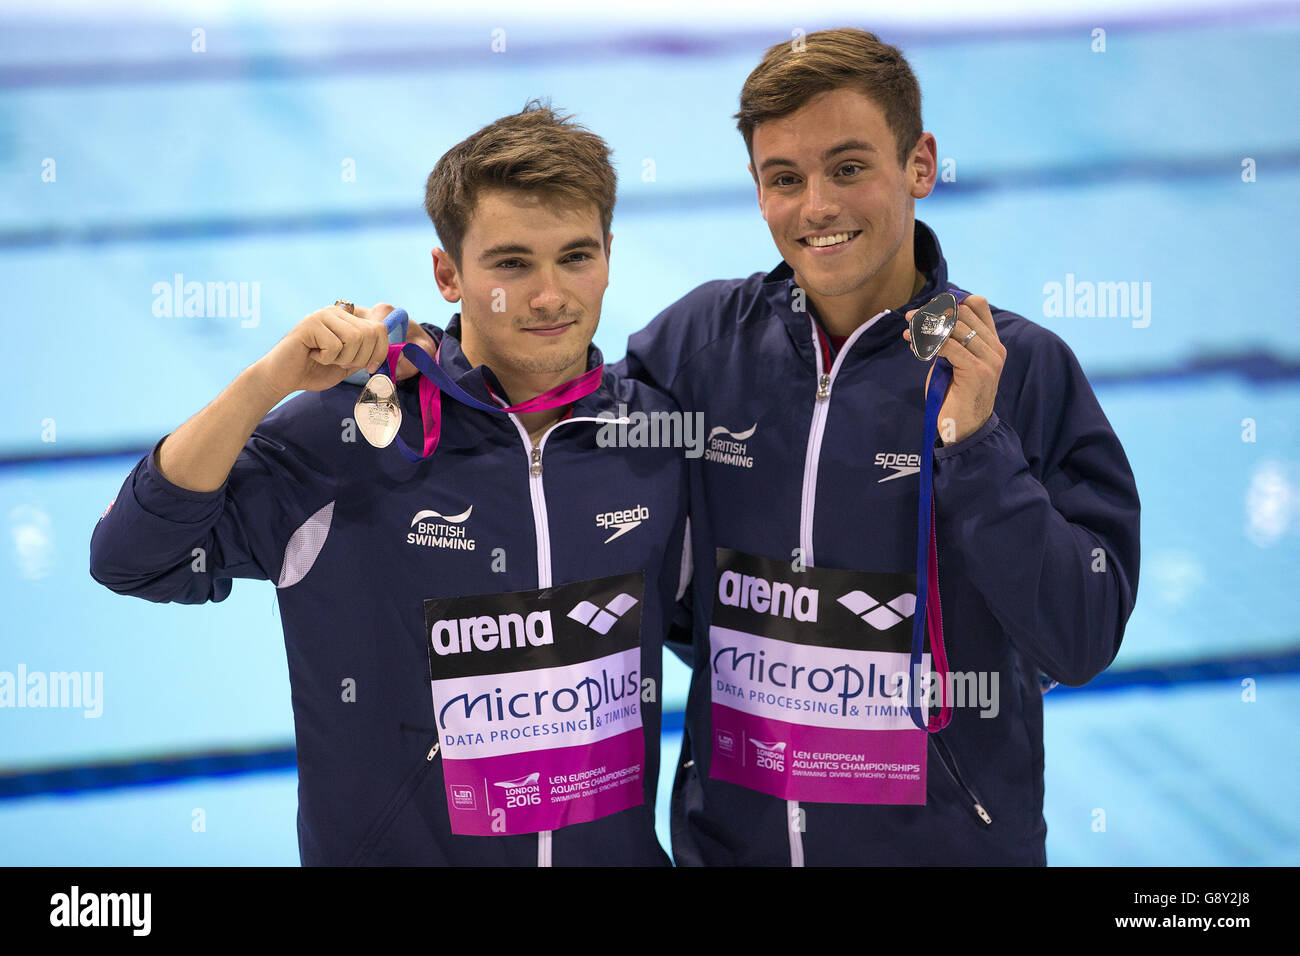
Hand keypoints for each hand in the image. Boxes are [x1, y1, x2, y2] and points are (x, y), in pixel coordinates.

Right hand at [250, 302, 435, 398]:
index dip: (380, 351)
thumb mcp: (348, 364)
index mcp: (347, 320)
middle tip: (340, 363)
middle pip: (370, 334)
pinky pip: (335, 345)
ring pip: (354, 339)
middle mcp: (336, 312)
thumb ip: (367, 355)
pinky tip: (313, 355)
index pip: (379, 329)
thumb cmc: (314, 371)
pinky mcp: (310, 323)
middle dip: (360, 357)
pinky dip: (326, 358)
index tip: (368, 366)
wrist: (282, 378)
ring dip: (342, 358)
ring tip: (325, 358)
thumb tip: (395, 354)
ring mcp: (323, 315)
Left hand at [902, 294, 1005, 444]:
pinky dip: (926, 342)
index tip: (928, 307)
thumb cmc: (955, 396)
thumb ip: (950, 341)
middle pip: (963, 312)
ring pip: (954, 327)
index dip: (952, 301)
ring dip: (926, 325)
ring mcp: (989, 359)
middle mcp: (995, 348)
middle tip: (911, 316)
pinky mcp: (977, 371)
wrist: (964, 429)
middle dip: (933, 311)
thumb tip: (929, 317)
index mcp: (992, 343)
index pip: (978, 305)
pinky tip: (912, 344)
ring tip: (908, 328)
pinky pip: (947, 347)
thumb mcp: (955, 363)